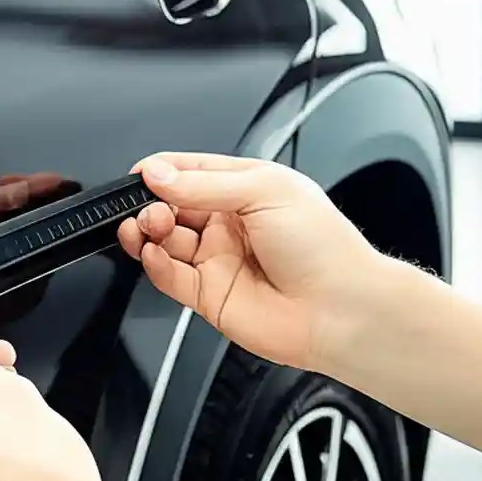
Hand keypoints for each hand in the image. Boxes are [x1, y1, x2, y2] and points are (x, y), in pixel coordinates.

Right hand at [116, 152, 385, 371]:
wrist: (341, 309)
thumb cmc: (323, 246)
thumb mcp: (264, 191)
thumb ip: (203, 184)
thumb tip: (157, 175)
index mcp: (247, 189)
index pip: (190, 172)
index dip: (161, 171)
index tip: (140, 174)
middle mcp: (229, 224)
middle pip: (171, 207)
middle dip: (150, 203)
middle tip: (148, 208)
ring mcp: (218, 260)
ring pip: (165, 242)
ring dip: (147, 232)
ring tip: (145, 228)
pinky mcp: (210, 295)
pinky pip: (169, 277)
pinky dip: (154, 264)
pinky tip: (154, 254)